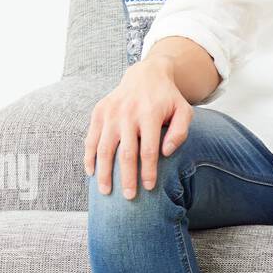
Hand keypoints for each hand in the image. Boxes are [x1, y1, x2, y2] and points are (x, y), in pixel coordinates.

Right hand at [84, 55, 193, 199]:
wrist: (146, 74)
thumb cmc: (168, 99)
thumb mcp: (183, 111)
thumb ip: (180, 132)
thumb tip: (166, 153)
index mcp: (151, 114)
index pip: (149, 149)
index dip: (148, 171)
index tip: (149, 187)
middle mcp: (128, 113)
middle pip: (126, 153)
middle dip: (127, 177)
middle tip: (129, 198)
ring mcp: (111, 113)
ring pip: (104, 148)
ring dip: (104, 172)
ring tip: (106, 192)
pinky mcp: (99, 112)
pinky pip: (91, 139)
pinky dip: (89, 157)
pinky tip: (91, 172)